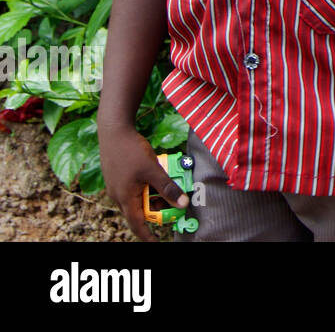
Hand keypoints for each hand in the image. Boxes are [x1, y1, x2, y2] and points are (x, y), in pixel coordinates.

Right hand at [98, 122, 187, 241]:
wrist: (114, 130)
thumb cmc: (131, 150)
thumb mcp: (154, 170)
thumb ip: (168, 188)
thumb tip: (183, 203)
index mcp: (124, 198)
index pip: (136, 224)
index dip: (147, 235)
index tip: (156, 242)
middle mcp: (117, 195)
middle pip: (138, 211)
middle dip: (155, 210)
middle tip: (172, 205)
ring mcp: (116, 186)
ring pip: (136, 199)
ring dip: (151, 197)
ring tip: (165, 186)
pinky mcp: (117, 177)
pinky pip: (133, 189)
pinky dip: (145, 187)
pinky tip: (154, 176)